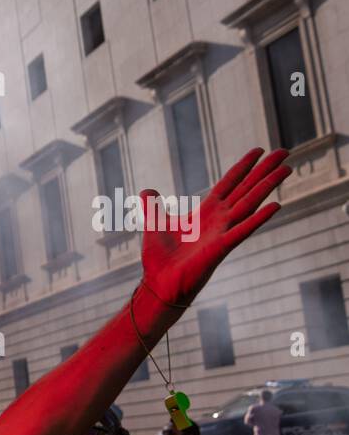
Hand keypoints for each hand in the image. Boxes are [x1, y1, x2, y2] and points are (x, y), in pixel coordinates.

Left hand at [139, 148, 289, 306]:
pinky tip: (275, 205)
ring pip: (250, 204)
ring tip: (286, 169)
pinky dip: (258, 219)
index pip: (229, 183)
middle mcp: (218, 220)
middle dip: (264, 170)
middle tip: (285, 152)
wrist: (158, 284)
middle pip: (246, 189)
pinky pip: (242, 231)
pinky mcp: (221, 248)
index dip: (243, 167)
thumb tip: (147, 191)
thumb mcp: (154, 224)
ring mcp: (222, 233)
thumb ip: (152, 206)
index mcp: (205, 212)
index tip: (259, 150)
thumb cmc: (159, 258)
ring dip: (268, 186)